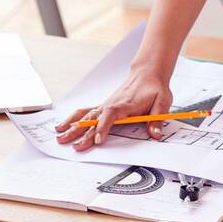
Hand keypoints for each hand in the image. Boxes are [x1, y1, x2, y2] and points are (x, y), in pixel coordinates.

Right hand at [53, 65, 172, 151]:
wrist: (147, 74)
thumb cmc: (154, 89)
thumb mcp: (162, 103)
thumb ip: (157, 120)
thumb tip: (156, 135)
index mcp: (126, 104)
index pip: (111, 114)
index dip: (103, 127)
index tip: (97, 140)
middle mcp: (112, 104)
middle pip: (94, 118)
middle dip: (83, 134)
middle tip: (74, 146)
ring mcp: (105, 105)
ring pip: (86, 115)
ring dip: (73, 126)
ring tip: (60, 136)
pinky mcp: (103, 106)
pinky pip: (85, 112)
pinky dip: (73, 118)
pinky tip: (63, 126)